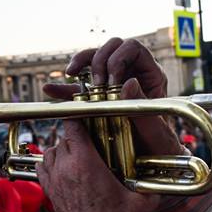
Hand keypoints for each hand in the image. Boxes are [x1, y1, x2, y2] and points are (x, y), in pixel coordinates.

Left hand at [36, 120, 157, 211]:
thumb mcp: (142, 203)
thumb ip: (153, 182)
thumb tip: (168, 169)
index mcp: (84, 162)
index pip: (74, 123)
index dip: (84, 115)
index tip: (96, 115)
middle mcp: (65, 167)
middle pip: (65, 134)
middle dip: (80, 131)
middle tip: (97, 134)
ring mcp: (54, 179)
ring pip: (52, 148)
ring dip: (66, 145)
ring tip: (85, 150)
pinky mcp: (49, 190)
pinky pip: (44, 164)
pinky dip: (53, 159)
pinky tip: (68, 164)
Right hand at [43, 38, 184, 157]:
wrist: (151, 163)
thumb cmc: (160, 148)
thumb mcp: (156, 133)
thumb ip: (144, 109)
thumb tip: (128, 83)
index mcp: (150, 76)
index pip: (133, 49)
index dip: (119, 58)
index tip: (111, 81)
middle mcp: (132, 74)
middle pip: (111, 48)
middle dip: (99, 60)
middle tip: (96, 84)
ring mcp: (114, 84)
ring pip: (94, 61)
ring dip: (79, 63)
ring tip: (70, 74)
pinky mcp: (97, 98)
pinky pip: (79, 86)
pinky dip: (64, 86)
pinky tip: (51, 89)